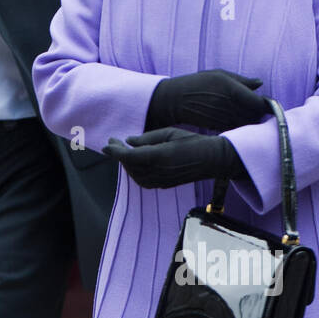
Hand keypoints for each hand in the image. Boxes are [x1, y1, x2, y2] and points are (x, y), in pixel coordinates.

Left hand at [102, 127, 248, 188]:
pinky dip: (135, 172)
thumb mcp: (170, 133)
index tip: (106, 144)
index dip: (115, 151)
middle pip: (130, 165)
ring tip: (124, 151)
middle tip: (114, 141)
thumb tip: (129, 141)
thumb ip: (147, 138)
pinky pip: (143, 181)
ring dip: (126, 164)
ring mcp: (162, 180)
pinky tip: (135, 163)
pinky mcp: (165, 185)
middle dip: (119, 154)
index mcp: (159, 156)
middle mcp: (159, 171)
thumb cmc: (193, 141)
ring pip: (135, 175)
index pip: (129, 156)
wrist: (212, 159)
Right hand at [145, 69, 269, 131]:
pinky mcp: (219, 128)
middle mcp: (231, 107)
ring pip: (248, 124)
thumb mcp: (219, 75)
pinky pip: (237, 129)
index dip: (266, 104)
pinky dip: (241, 126)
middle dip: (259, 113)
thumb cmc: (198, 84)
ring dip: (251, 121)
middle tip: (257, 109)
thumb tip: (260, 83)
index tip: (266, 103)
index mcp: (233, 90)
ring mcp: (225, 119)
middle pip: (256, 116)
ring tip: (246, 114)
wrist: (176, 100)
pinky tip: (236, 120)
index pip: (260, 103)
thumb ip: (242, 80)